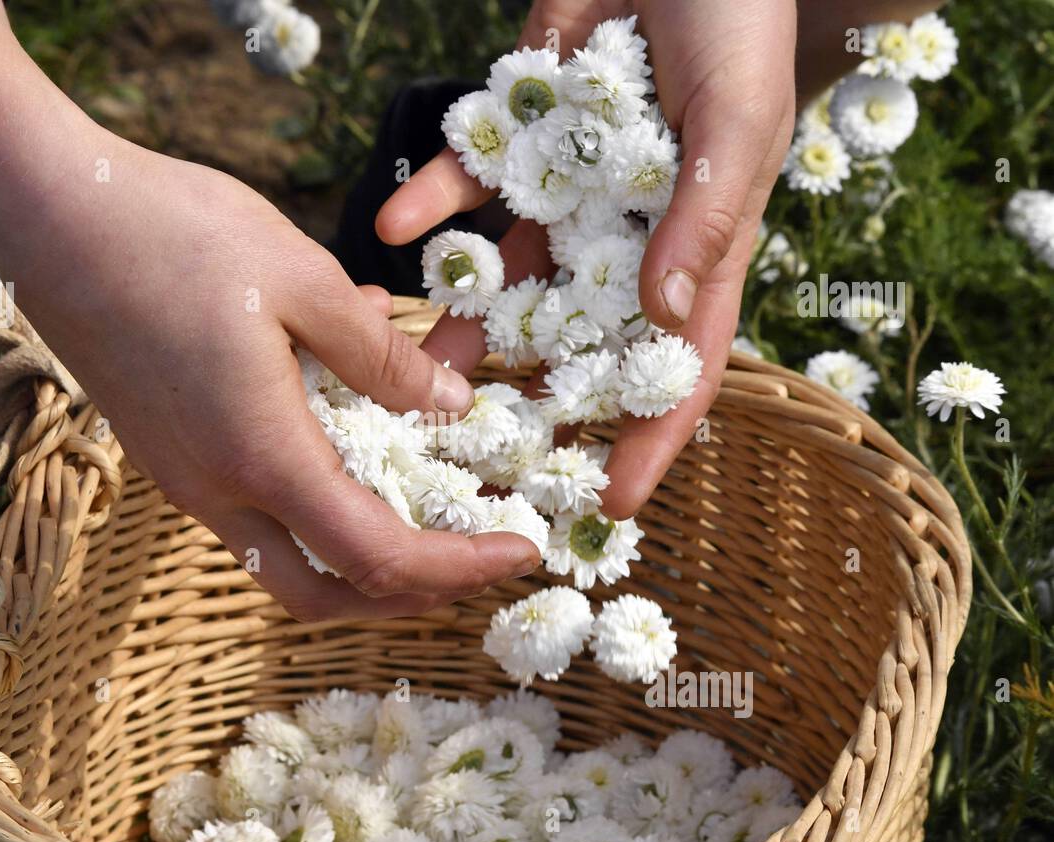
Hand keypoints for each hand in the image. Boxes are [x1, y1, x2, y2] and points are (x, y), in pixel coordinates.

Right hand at [0, 135, 540, 620]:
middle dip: (406, 594)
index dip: (459, 568)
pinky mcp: (167, 452)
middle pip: (323, 595)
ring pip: (283, 561)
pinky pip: (252, 510)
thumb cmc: (177, 234)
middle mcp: (217, 491)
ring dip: (359, 556)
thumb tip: (450, 406)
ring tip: (425, 507)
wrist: (51, 213)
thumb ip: (383, 358)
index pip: (379, 559)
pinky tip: (352, 434)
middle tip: (469, 555)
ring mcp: (183, 479)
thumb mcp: (305, 282)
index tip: (521, 549)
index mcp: (263, 456)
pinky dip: (315, 502)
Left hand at [377, 0, 796, 517]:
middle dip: (535, 397)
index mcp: (699, 244)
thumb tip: (667, 310)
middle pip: (581, 337)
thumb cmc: (735, 20)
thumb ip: (703, 214)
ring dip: (461, 321)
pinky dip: (431, 206)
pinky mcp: (521, 141)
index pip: (679, 363)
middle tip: (481, 455)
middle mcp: (630, 234)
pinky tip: (391, 231)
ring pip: (510, 278)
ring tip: (408, 368)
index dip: (649, 436)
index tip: (611, 505)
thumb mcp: (737, 118)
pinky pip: (469, 185)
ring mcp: (570, 192)